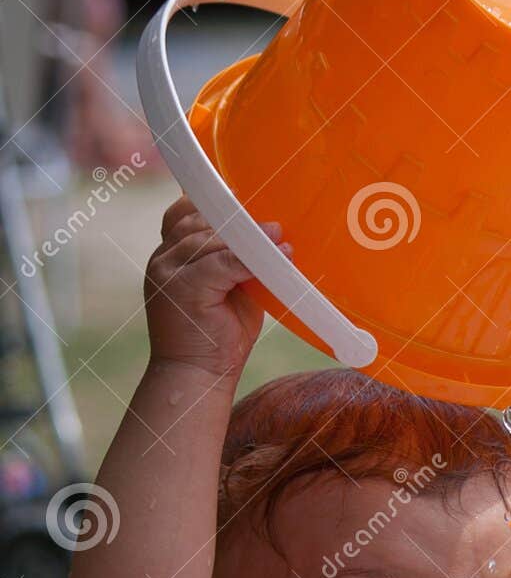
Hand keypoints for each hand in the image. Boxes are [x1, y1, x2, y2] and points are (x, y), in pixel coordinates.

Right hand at [144, 195, 292, 381]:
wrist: (197, 377)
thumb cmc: (218, 338)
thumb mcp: (231, 290)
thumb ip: (239, 261)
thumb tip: (273, 235)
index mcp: (170, 256)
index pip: (184, 213)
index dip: (214, 204)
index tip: (245, 200)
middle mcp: (163, 259)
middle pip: (200, 222)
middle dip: (237, 219)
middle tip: (276, 222)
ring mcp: (168, 272)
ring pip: (211, 239)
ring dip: (249, 236)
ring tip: (280, 237)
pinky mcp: (182, 287)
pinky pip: (221, 262)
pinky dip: (249, 258)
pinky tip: (276, 256)